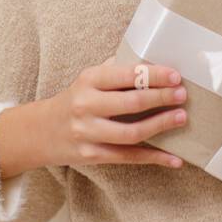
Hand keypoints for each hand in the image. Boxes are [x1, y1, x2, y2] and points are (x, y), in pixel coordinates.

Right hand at [0, 57, 186, 177]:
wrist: (39, 132)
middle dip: (161, 98)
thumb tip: (152, 62)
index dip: (154, 75)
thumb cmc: (73, 101)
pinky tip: (175, 159)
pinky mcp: (92, 156)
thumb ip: (115, 72)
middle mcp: (86, 105)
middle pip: (131, 102)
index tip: (175, 75)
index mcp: (89, 80)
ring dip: (161, 125)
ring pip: (132, 132)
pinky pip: (129, 157)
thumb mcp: (87, 80)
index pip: (126, 74)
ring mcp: (88, 133)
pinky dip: (154, 158)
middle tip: (182, 95)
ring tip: (181, 118)